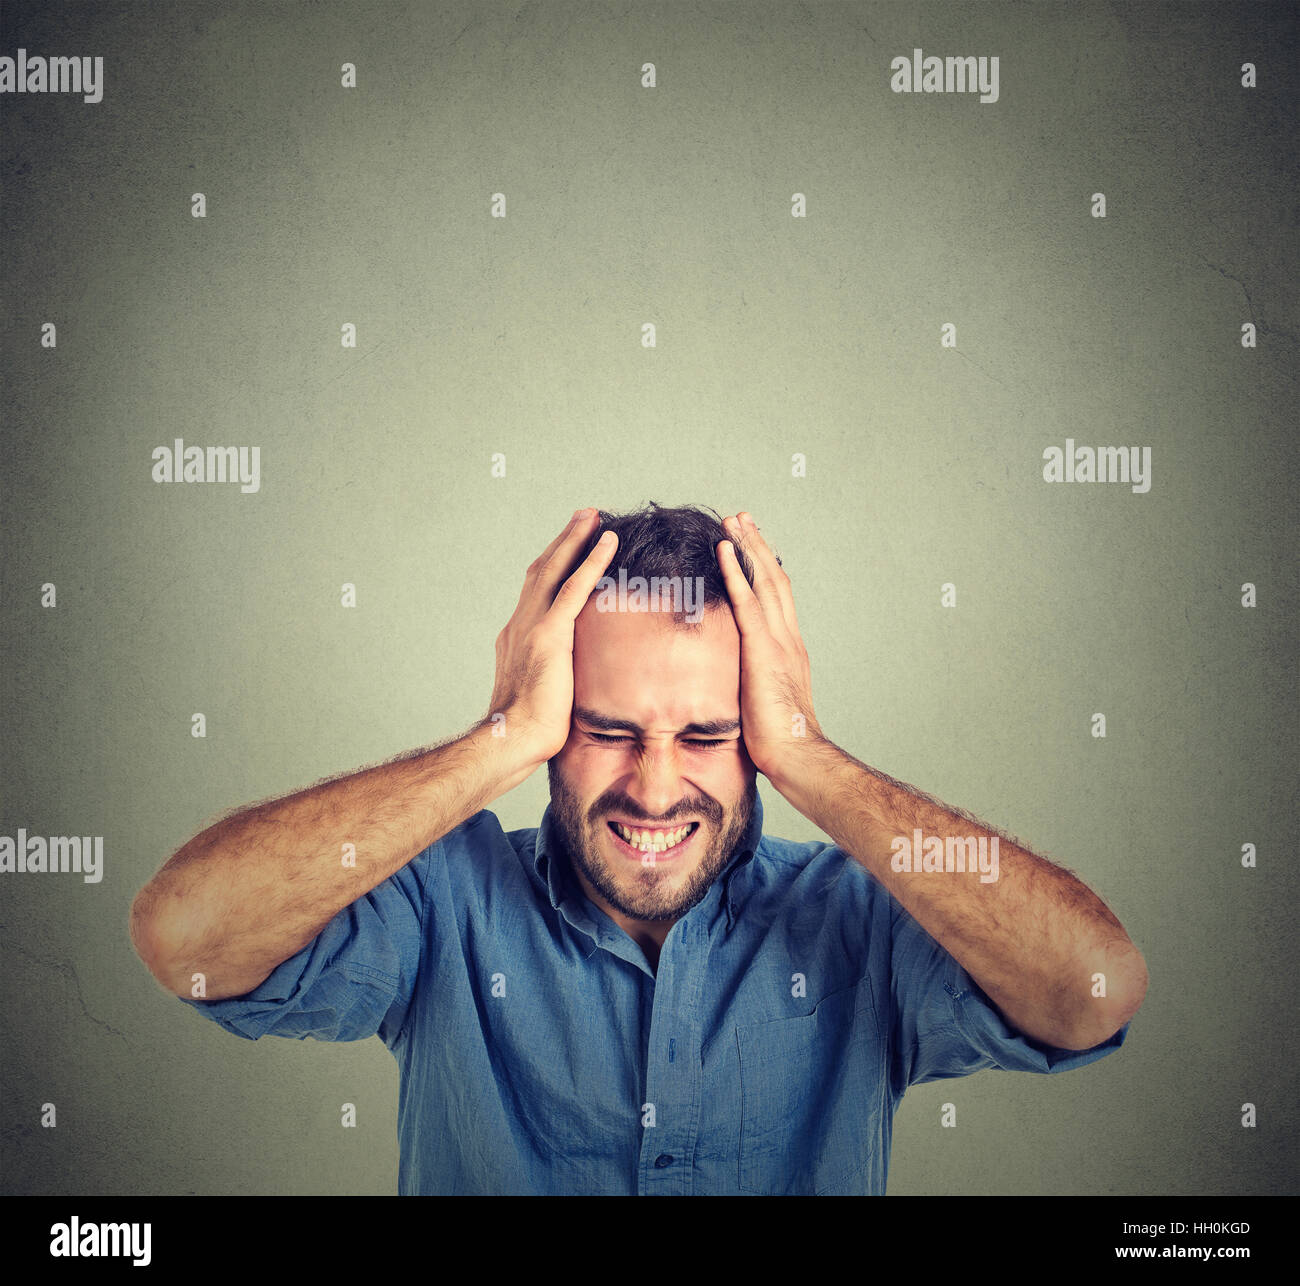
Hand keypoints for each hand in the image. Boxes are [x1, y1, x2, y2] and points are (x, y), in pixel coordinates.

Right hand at [487, 509, 617, 760]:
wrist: (513, 740)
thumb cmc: (529, 731)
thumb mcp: (544, 694)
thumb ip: (556, 677)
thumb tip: (576, 683)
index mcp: (517, 637)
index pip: (536, 591)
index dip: (553, 565)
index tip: (569, 546)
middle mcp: (520, 624)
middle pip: (541, 570)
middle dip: (564, 541)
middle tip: (584, 516)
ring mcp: (532, 626)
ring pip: (555, 569)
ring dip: (575, 538)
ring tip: (594, 516)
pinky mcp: (549, 634)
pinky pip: (573, 588)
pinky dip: (591, 560)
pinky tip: (608, 541)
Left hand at [716, 512, 827, 791]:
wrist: (796, 756)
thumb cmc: (781, 742)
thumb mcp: (765, 704)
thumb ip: (754, 686)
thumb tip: (736, 687)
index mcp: (790, 650)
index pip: (779, 599)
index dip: (766, 570)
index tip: (753, 547)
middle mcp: (789, 638)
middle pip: (775, 580)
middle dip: (758, 546)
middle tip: (742, 518)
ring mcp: (779, 642)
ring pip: (764, 582)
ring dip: (748, 547)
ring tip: (732, 521)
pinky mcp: (763, 650)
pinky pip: (747, 602)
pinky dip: (736, 572)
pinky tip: (724, 550)